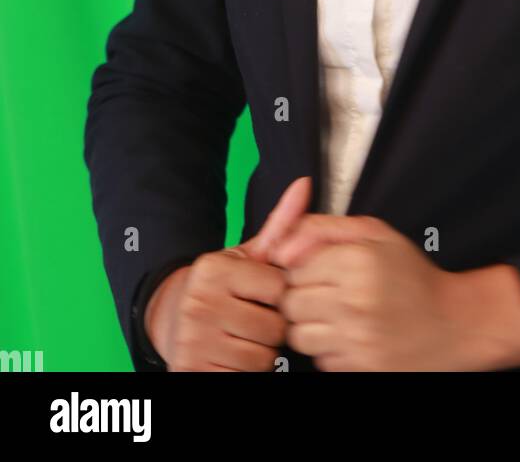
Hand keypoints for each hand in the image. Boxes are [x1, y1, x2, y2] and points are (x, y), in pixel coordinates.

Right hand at [144, 176, 312, 370]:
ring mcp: (193, 341)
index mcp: (214, 271)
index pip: (279, 290)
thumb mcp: (245, 255)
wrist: (172, 321)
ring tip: (242, 337)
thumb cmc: (220, 288)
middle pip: (274, 328)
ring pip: (263, 358)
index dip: (278, 295)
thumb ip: (278, 225)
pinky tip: (231, 355)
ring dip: (260, 352)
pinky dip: (245, 371)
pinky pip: (245, 377)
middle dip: (271, 327)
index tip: (261, 293)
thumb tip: (304, 184)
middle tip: (252, 317)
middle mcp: (199, 304)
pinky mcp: (192, 371)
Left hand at [266, 213, 519, 371]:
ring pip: (298, 335)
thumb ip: (325, 228)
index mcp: (359, 261)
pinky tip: (348, 335)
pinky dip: (328, 349)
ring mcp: (356, 339)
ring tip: (332, 315)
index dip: (301, 267)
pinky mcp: (359, 368)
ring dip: (309, 325)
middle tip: (322, 293)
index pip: (294, 265)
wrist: (454, 323)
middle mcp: (355, 301)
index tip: (315, 269)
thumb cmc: (414, 276)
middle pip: (290, 302)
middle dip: (300, 296)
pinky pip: (319, 359)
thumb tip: (283, 246)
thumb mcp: (377, 234)